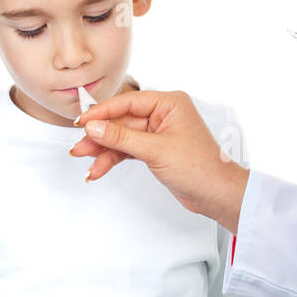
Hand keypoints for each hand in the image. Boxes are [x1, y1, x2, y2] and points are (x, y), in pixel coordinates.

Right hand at [69, 88, 249, 232]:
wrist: (217, 194)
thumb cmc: (201, 168)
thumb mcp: (156, 150)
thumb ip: (122, 138)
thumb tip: (95, 127)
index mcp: (170, 103)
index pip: (128, 102)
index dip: (102, 112)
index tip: (82, 122)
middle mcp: (164, 115)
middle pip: (122, 122)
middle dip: (100, 136)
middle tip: (79, 146)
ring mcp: (159, 133)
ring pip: (123, 138)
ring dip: (104, 151)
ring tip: (85, 161)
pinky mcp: (156, 151)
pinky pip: (129, 150)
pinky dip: (115, 159)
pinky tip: (99, 168)